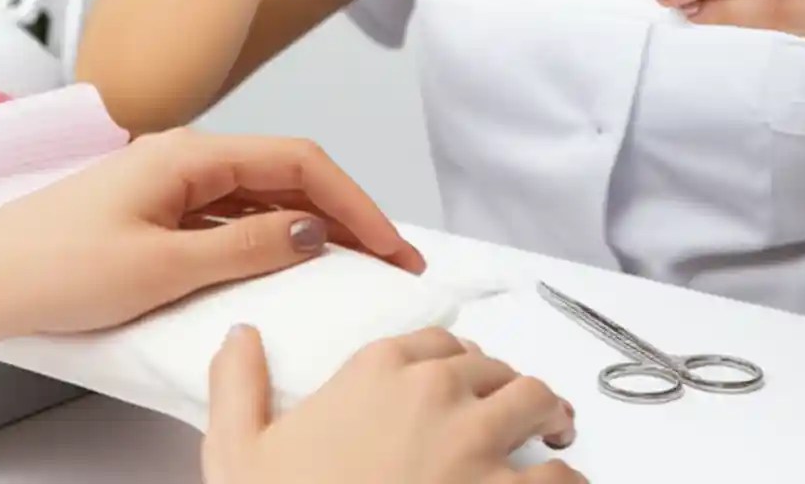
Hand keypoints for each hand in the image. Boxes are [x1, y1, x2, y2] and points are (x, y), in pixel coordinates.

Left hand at [0, 129, 424, 339]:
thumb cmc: (53, 268)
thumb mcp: (165, 266)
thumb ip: (248, 246)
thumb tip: (313, 232)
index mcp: (190, 154)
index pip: (300, 163)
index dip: (357, 203)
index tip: (391, 244)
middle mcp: (184, 157)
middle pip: (286, 175)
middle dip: (344, 214)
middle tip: (388, 258)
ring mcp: (169, 183)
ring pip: (261, 196)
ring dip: (310, 226)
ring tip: (352, 264)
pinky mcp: (155, 211)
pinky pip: (230, 216)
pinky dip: (268, 237)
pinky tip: (288, 264)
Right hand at [204, 326, 585, 483]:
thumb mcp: (236, 452)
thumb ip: (237, 386)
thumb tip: (239, 336)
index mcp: (376, 371)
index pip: (436, 341)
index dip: (452, 358)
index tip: (459, 377)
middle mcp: (436, 392)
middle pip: (493, 367)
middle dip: (502, 386)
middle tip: (508, 410)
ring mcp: (478, 444)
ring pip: (538, 401)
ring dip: (548, 416)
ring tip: (553, 434)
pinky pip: (562, 476)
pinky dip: (568, 480)